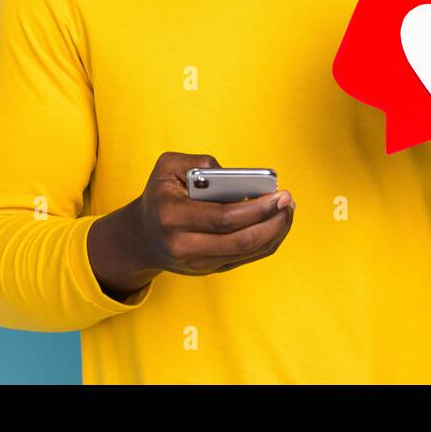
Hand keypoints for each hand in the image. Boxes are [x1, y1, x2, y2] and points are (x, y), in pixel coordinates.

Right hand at [88, 152, 294, 299]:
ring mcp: (198, 263)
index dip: (257, 208)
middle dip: (273, 221)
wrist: (141, 237)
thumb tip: (232, 175)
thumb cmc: (159, 195)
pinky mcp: (210, 270)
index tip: (279, 194)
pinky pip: (246, 258)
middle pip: (241, 240)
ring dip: (274, 232)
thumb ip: (199, 162)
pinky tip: (277, 224)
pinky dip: (267, 242)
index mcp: (173, 216)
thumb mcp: (167, 167)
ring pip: (247, 252)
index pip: (224, 218)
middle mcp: (185, 245)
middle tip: (289, 202)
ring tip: (288, 211)